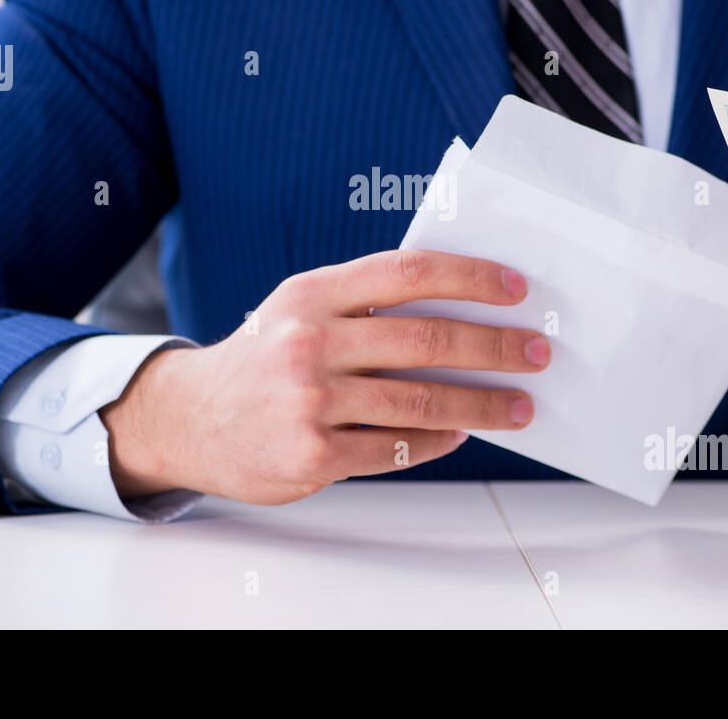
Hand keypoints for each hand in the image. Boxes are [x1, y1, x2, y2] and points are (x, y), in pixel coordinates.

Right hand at [100, 250, 550, 503]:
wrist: (191, 419)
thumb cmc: (263, 357)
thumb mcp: (300, 309)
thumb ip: (366, 303)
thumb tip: (462, 309)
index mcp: (313, 294)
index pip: (408, 273)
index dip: (470, 277)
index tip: (516, 289)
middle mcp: (309, 342)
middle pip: (426, 340)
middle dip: (494, 347)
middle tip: (536, 353)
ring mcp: (309, 401)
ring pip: (420, 402)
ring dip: (482, 404)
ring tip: (519, 405)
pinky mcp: (312, 454)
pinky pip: (394, 448)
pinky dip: (436, 441)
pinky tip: (459, 433)